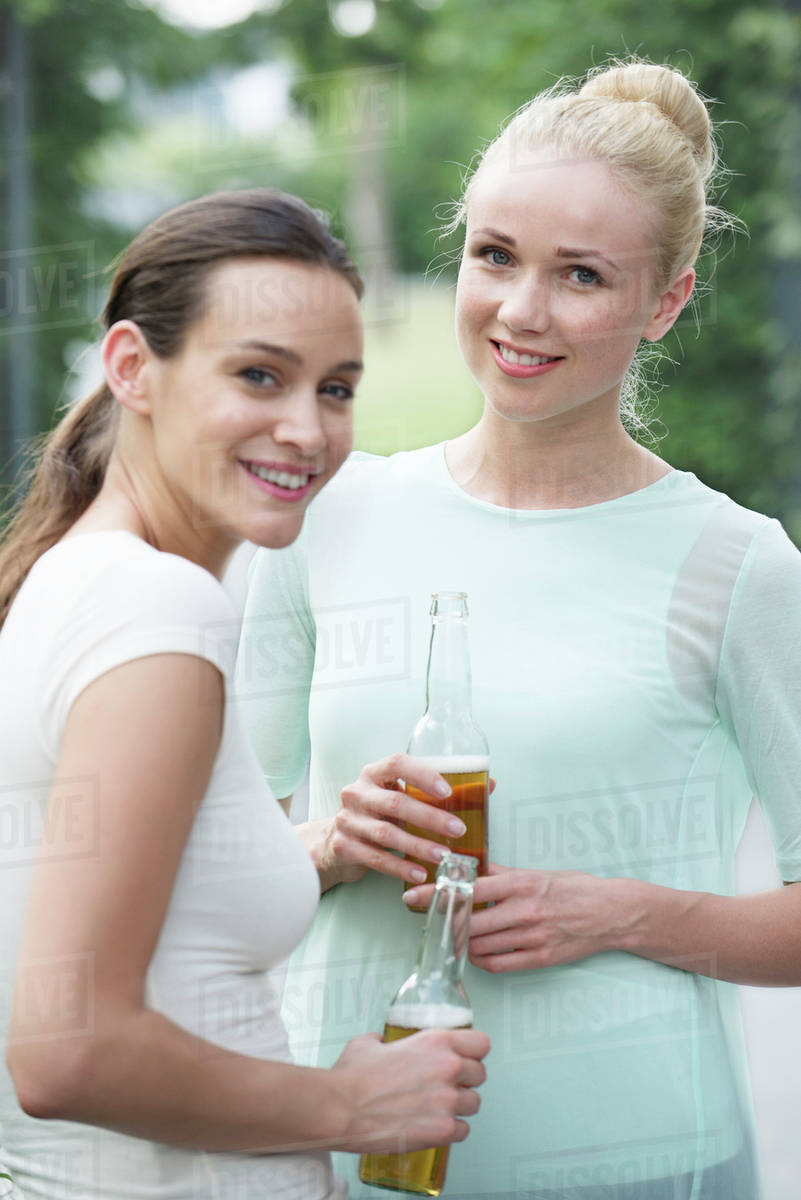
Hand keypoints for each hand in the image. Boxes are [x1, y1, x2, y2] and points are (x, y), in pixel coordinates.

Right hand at [314, 753, 470, 887]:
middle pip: (395, 802)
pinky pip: (375, 857)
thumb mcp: (401, 796)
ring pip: (387, 832)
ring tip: (443, 856)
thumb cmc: (379, 813)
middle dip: (430, 817)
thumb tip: (488, 785)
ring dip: (418, 845)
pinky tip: (419, 873)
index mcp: (374, 773)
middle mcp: (357, 792)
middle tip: (459, 830)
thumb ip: (438, 792)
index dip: (423, 775)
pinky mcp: (343, 846)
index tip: (447, 791)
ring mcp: (348, 820)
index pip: (397, 764)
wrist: (335, 839)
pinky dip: (399, 866)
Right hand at [330, 1027, 489, 1152]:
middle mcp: (448, 1067)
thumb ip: (384, 1040)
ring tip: (439, 1109)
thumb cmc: (352, 1076)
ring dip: (460, 1106)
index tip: (465, 1058)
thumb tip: (382, 1043)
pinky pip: (464, 1131)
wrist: (341, 1108)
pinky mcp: (443, 1130)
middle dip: (466, 1080)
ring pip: (475, 1103)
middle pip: (480, 1074)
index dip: (473, 1052)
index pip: (481, 1043)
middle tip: (448, 1086)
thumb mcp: (369, 1043)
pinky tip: (434, 1126)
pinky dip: (452, 1131)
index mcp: (435, 1041)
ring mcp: (448, 1100)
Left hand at [404, 863, 626, 971]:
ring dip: (462, 944)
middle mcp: (524, 910)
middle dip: (445, 924)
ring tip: (455, 938)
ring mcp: (533, 937)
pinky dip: (482, 960)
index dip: (436, 894)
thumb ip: (502, 873)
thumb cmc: (573, 888)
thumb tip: (471, 867)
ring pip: (481, 946)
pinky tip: (478, 952)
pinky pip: (499, 964)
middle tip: (431, 922)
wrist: (610, 913)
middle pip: (469, 922)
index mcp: (520, 884)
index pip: (468, 889)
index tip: (413, 897)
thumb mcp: (536, 872)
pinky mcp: (540, 958)